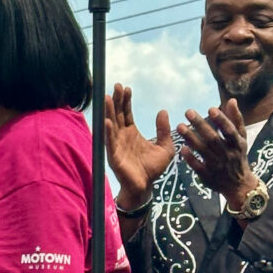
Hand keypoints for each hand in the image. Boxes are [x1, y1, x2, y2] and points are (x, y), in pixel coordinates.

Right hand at [105, 83, 173, 208]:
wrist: (145, 187)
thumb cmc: (153, 169)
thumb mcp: (165, 147)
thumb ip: (163, 130)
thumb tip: (163, 111)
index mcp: (132, 133)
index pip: (127, 113)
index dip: (126, 101)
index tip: (126, 88)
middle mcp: (122, 137)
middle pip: (117, 115)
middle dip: (116, 101)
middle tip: (116, 86)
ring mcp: (116, 146)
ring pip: (111, 125)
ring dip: (108, 112)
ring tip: (107, 98)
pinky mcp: (114, 156)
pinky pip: (109, 142)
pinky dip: (107, 132)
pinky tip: (106, 121)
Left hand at [178, 98, 258, 206]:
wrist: (238, 184)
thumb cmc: (238, 155)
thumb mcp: (241, 138)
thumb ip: (235, 120)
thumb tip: (231, 100)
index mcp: (237, 143)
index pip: (229, 130)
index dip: (221, 120)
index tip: (210, 109)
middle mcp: (227, 154)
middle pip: (213, 138)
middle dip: (200, 125)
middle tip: (187, 112)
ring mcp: (217, 165)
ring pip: (203, 150)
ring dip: (191, 138)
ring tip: (179, 126)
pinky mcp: (207, 175)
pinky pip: (197, 166)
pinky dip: (190, 158)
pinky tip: (181, 148)